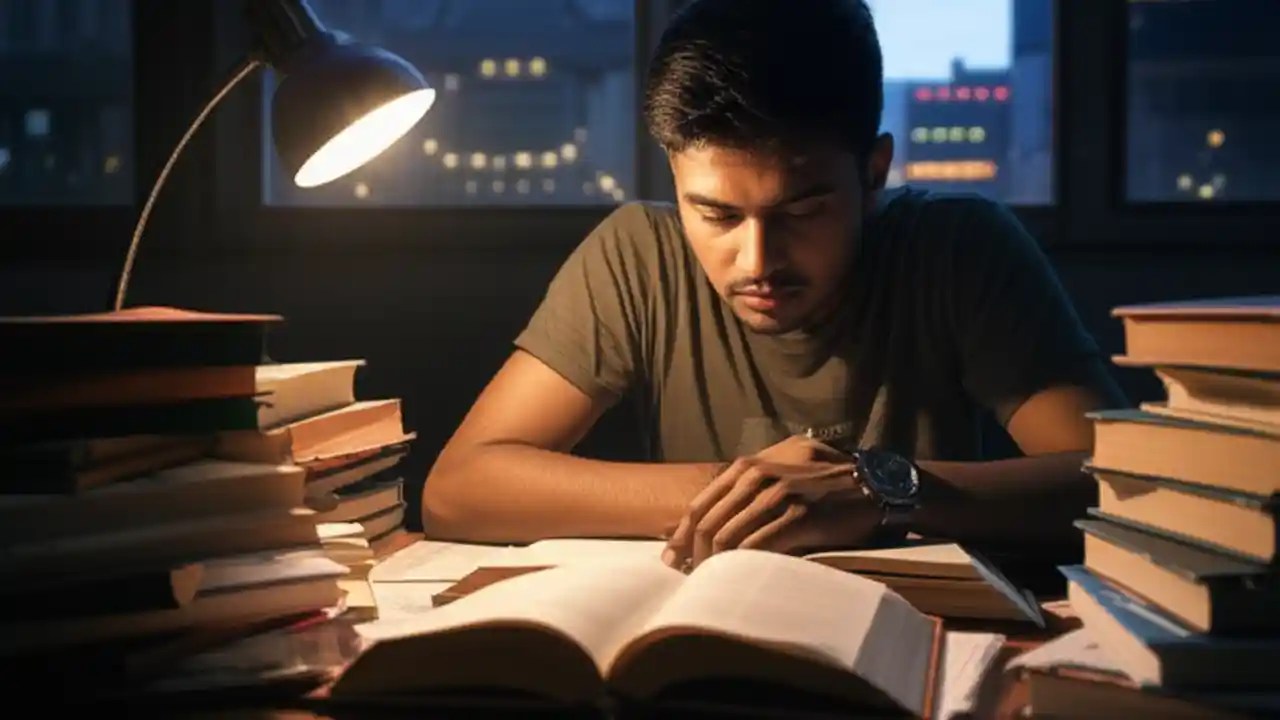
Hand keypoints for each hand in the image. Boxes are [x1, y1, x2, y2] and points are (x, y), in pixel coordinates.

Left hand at [662, 439, 880, 569]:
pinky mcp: (800, 517)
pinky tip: (737, 579)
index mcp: (749, 464)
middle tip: (686, 578)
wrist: (875, 485)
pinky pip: (757, 547)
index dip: (683, 534)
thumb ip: (746, 485)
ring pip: (728, 536)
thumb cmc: (825, 480)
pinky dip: (740, 566)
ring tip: (709, 583)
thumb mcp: (781, 468)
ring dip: (713, 564)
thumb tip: (706, 518)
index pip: (701, 502)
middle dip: (693, 554)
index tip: (673, 557)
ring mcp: (779, 494)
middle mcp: (759, 474)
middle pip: (709, 521)